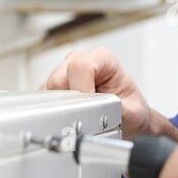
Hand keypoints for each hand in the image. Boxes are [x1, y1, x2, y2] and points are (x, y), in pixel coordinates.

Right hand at [41, 46, 159, 138]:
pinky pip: (44, 98)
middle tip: (85, 117)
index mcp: (103, 58)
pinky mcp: (55, 86)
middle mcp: (81, 60)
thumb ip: (120, 110)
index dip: (81, 89)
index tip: (89, 109)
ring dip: (61, 106)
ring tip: (81, 117)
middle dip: (70, 101)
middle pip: (59, 77)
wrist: (128, 118)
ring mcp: (65, 71)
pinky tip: (70, 116)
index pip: (80, 67)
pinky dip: (53, 110)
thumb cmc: (131, 109)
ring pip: (48, 88)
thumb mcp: (133, 113)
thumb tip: (104, 114)